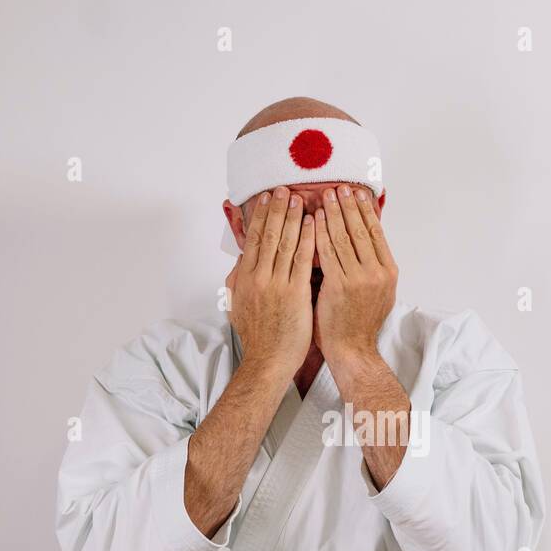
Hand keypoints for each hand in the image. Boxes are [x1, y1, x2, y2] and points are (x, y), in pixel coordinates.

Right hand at [227, 186, 315, 373]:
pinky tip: (313, 225)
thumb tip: (239, 264)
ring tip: (300, 199)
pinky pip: (302, 261)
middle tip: (284, 188)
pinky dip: (307, 240)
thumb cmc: (257, 338)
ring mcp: (276, 285)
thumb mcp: (237, 307)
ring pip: (285, 244)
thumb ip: (237, 283)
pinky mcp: (295, 294)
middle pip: (268, 236)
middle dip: (277, 210)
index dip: (260, 217)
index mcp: (244, 279)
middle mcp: (258, 278)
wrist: (267, 362)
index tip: (266, 199)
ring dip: (292, 218)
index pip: (252, 240)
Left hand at [314, 185, 397, 364]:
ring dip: (335, 213)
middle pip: (361, 230)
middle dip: (349, 206)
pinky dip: (322, 232)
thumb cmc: (359, 323)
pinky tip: (316, 219)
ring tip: (326, 196)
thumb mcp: (379, 292)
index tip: (357, 194)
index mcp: (389, 272)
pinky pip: (328, 251)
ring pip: (345, 237)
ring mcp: (360, 279)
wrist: (353, 350)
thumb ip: (373, 267)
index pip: (376, 233)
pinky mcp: (339, 285)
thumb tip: (364, 242)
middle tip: (339, 187)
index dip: (365, 211)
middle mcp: (378, 273)